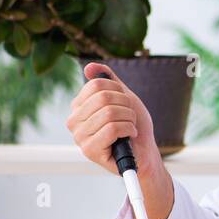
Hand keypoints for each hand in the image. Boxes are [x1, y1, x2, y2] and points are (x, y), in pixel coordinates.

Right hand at [66, 62, 160, 176]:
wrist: (144, 151)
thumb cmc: (133, 125)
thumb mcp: (123, 97)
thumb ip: (108, 80)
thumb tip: (89, 67)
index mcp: (78, 106)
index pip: (97, 84)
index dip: (119, 91)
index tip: (125, 104)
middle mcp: (74, 121)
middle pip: (103, 98)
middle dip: (126, 106)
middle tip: (130, 118)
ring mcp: (79, 136)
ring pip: (109, 113)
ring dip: (129, 119)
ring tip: (130, 128)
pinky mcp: (89, 150)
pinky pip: (112, 128)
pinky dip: (129, 129)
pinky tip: (129, 137)